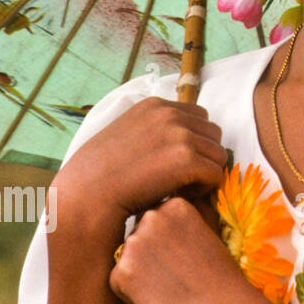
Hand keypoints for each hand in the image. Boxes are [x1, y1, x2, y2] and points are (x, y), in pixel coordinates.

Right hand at [54, 97, 228, 235]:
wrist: (85, 197)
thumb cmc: (99, 176)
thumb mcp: (125, 135)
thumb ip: (153, 130)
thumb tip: (182, 137)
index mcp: (154, 105)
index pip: (199, 117)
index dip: (193, 143)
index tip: (173, 163)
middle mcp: (169, 114)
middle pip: (214, 134)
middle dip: (203, 156)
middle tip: (179, 178)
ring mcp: (179, 135)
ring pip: (218, 155)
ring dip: (203, 174)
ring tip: (177, 188)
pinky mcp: (186, 159)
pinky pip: (215, 175)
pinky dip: (203, 189)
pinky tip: (177, 196)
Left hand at [109, 196, 253, 303]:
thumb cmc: (218, 273)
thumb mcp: (212, 229)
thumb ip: (191, 213)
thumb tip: (176, 205)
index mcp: (175, 205)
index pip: (157, 219)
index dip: (169, 240)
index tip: (186, 254)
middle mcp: (152, 217)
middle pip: (140, 235)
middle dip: (150, 253)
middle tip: (176, 271)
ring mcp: (134, 244)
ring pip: (127, 257)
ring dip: (140, 271)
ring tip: (168, 284)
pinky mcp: (122, 272)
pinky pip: (118, 281)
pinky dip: (131, 292)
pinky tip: (157, 297)